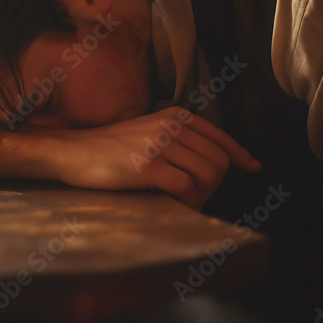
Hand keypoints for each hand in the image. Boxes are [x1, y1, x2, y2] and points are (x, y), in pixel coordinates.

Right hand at [47, 106, 260, 207]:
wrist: (71, 151)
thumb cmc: (106, 148)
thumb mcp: (146, 130)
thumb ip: (175, 137)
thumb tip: (209, 161)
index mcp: (174, 116)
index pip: (219, 136)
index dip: (240, 155)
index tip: (252, 168)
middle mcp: (171, 125)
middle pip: (218, 160)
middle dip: (215, 184)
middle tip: (196, 197)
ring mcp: (159, 144)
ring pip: (208, 174)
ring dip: (202, 196)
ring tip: (185, 203)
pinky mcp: (148, 166)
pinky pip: (187, 188)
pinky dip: (188, 203)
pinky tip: (175, 206)